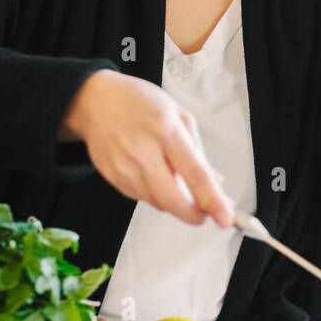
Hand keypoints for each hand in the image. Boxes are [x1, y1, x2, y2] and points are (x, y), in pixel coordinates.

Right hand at [59, 70, 234, 228]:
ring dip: (174, 201)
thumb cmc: (139, 103)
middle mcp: (143, 151)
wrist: (94, 102)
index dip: (212, 200)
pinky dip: (155, 193)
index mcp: (166, 130)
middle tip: (204, 213)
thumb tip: (215, 181)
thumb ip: (198, 150)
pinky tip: (152, 172)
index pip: (195, 173)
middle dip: (194, 215)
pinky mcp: (113, 178)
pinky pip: (142, 197)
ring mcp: (124, 167)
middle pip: (173, 200)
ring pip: (158, 203)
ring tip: (172, 175)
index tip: (225, 217)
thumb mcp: (178, 115)